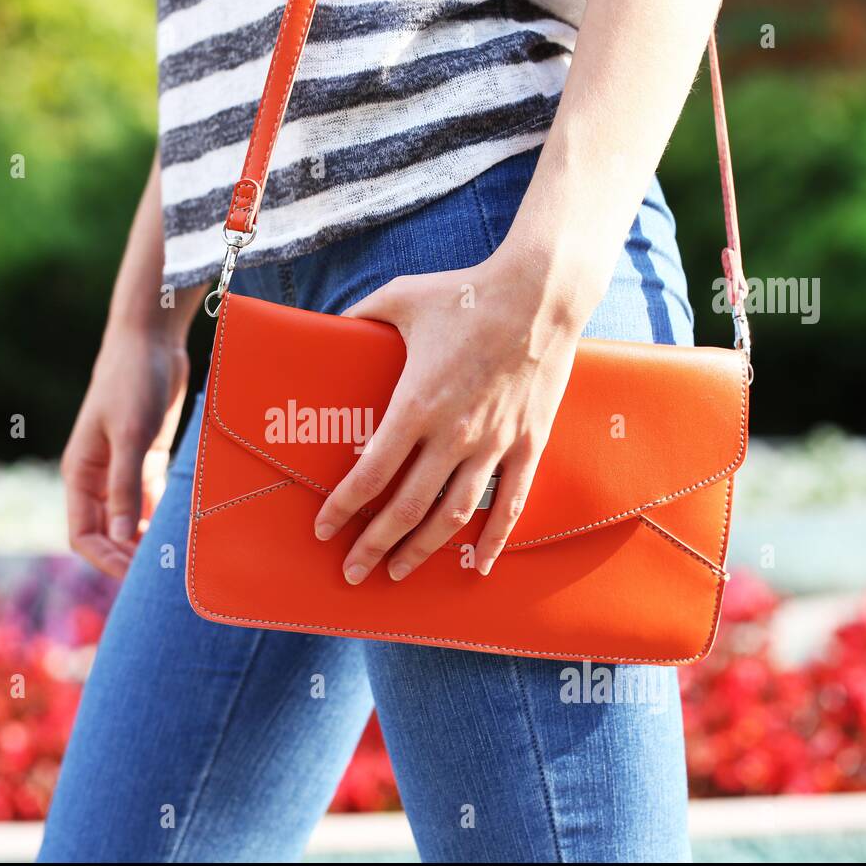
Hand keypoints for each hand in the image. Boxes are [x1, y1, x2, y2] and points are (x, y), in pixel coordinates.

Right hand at [62, 326, 188, 577]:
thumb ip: (125, 487)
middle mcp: (97, 478)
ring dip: (148, 540)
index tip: (137, 575)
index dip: (107, 560)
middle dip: (129, 556)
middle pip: (108, 534)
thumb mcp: (130, 436)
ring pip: (131, 520)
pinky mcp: (147, 459)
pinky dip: (163, 517)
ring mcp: (122, 470)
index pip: (84, 535)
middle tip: (162, 576)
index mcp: (80, 474)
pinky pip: (151, 501)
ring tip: (176, 559)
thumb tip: (120, 538)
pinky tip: (185, 530)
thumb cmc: (133, 383)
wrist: (151, 341)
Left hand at [313, 249, 591, 581]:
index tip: (324, 530)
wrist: (541, 293)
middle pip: (406, 507)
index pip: (370, 474)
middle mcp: (453, 433)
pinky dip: (494, 540)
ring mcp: (494, 443)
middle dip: (373, 545)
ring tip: (397, 572)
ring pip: (453, 515)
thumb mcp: (399, 298)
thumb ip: (358, 318)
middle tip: (352, 571)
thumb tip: (326, 327)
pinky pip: (510, 503)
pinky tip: (479, 566)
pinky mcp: (529, 443)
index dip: (343, 508)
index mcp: (416, 404)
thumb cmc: (467, 293)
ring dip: (422, 550)